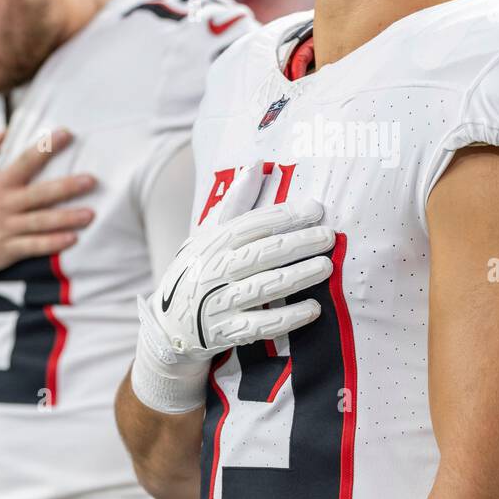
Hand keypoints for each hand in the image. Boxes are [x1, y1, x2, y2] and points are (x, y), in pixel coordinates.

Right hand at [0, 127, 95, 277]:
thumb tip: (4, 131)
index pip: (25, 161)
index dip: (46, 147)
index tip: (67, 134)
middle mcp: (4, 205)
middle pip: (40, 193)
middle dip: (67, 186)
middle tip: (91, 180)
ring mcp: (6, 228)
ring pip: (41, 222)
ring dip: (67, 218)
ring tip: (90, 214)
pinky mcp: (7, 250)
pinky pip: (34, 246)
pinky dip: (53, 243)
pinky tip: (72, 239)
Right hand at [131, 161, 334, 412]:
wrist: (169, 325)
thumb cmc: (199, 270)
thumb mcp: (208, 236)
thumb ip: (235, 203)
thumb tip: (256, 165)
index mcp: (212, 243)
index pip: (252, 225)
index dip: (285, 216)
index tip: (316, 209)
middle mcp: (212, 271)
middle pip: (261, 253)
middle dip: (298, 243)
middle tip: (329, 236)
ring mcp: (217, 303)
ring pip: (264, 287)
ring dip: (298, 276)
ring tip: (326, 266)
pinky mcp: (225, 332)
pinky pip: (261, 325)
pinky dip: (288, 317)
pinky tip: (313, 308)